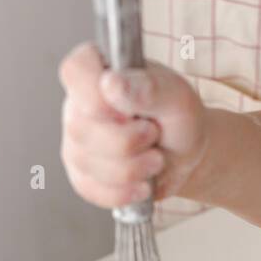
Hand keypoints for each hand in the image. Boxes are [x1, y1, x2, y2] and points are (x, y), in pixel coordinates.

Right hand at [58, 42, 205, 207]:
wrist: (185, 157)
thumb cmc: (177, 118)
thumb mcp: (177, 96)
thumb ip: (148, 87)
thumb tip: (111, 83)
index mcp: (99, 70)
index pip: (75, 71)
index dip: (96, 95)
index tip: (126, 110)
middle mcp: (79, 104)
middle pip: (82, 127)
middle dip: (130, 140)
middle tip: (153, 133)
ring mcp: (75, 142)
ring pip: (91, 162)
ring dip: (135, 167)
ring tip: (153, 156)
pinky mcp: (81, 176)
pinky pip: (94, 189)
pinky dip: (127, 190)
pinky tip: (142, 180)